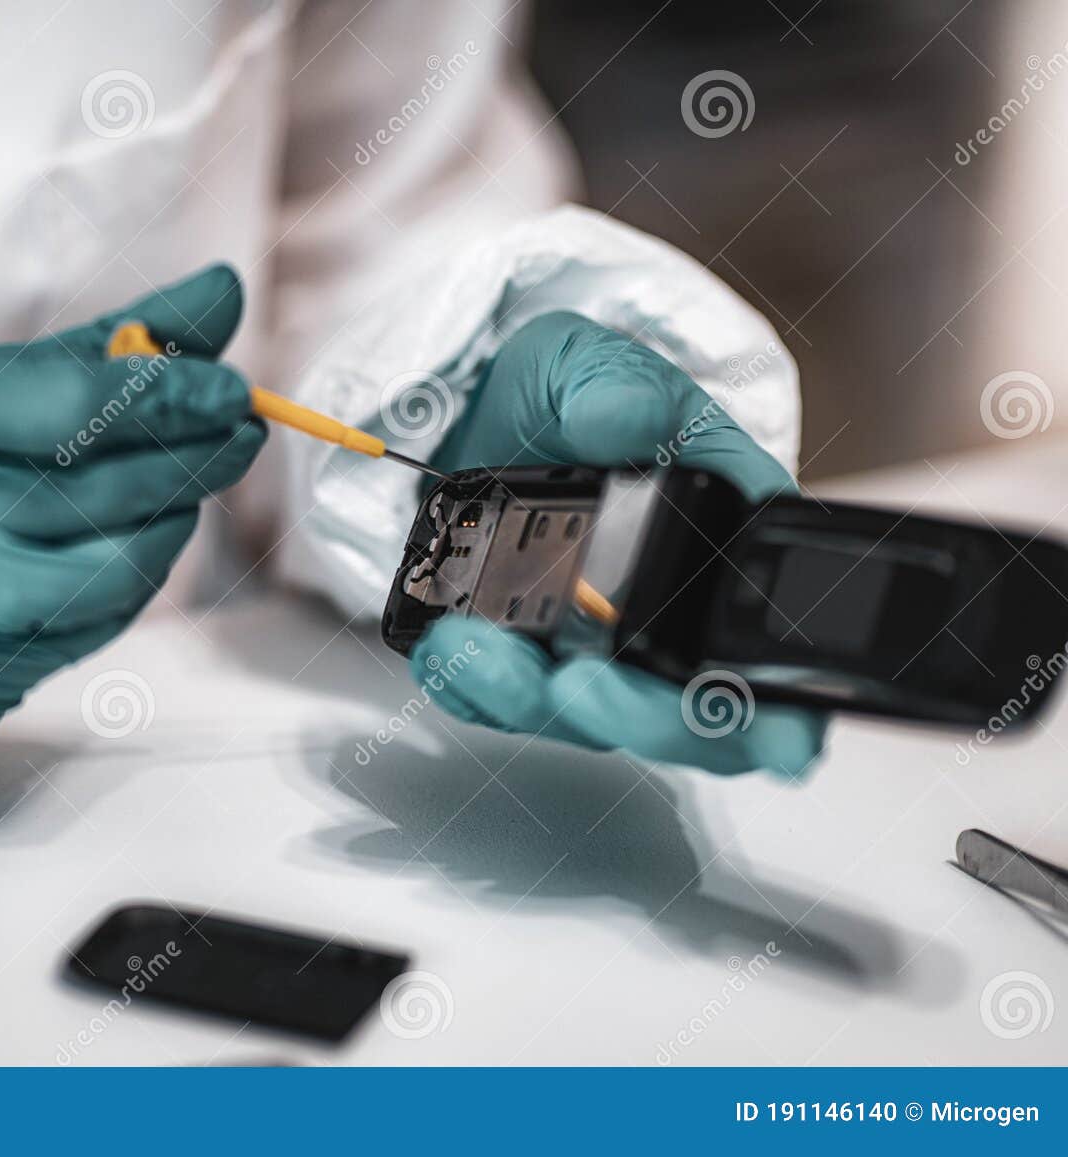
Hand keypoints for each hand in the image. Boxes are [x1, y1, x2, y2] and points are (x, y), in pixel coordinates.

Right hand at [0, 265, 262, 740]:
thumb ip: (99, 347)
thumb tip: (222, 296)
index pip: (59, 404)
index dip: (160, 392)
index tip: (227, 385)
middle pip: (89, 499)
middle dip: (185, 462)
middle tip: (236, 431)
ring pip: (94, 586)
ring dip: (161, 538)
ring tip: (178, 500)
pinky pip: (73, 644)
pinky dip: (118, 598)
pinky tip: (125, 557)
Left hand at [418, 311, 825, 775]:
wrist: (464, 416)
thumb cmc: (554, 394)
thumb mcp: (584, 360)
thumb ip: (614, 382)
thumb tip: (628, 416)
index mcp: (719, 543)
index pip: (769, 644)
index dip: (783, 707)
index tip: (766, 736)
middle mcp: (665, 613)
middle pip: (681, 713)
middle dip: (634, 715)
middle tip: (581, 685)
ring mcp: (593, 648)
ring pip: (584, 717)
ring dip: (529, 699)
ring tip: (476, 648)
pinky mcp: (521, 660)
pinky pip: (502, 703)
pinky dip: (470, 686)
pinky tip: (443, 645)